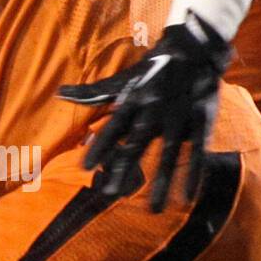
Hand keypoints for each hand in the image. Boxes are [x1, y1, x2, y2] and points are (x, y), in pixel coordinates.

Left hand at [59, 13, 231, 212]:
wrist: (193, 49)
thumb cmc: (151, 69)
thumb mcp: (122, 80)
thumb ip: (93, 93)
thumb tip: (59, 93)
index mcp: (132, 101)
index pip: (112, 128)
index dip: (99, 147)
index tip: (85, 168)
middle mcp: (152, 110)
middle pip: (136, 145)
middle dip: (123, 170)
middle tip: (110, 195)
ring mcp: (177, 117)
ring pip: (167, 155)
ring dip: (161, 183)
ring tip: (153, 211)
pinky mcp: (201, 121)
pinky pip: (196, 152)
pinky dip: (192, 174)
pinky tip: (186, 197)